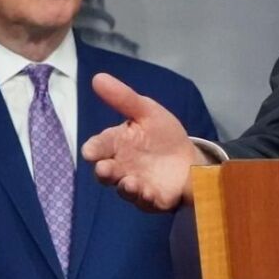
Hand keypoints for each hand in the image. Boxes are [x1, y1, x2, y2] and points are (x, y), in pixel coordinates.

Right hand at [83, 73, 207, 211]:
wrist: (188, 158)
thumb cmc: (161, 134)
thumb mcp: (147, 111)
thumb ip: (123, 98)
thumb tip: (97, 77)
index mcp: (117, 144)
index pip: (100, 146)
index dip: (94, 149)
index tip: (91, 151)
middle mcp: (121, 166)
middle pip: (106, 171)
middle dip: (104, 171)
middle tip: (104, 169)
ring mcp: (135, 184)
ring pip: (124, 188)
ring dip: (125, 186)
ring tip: (129, 182)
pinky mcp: (152, 198)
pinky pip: (146, 201)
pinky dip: (146, 197)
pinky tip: (149, 192)